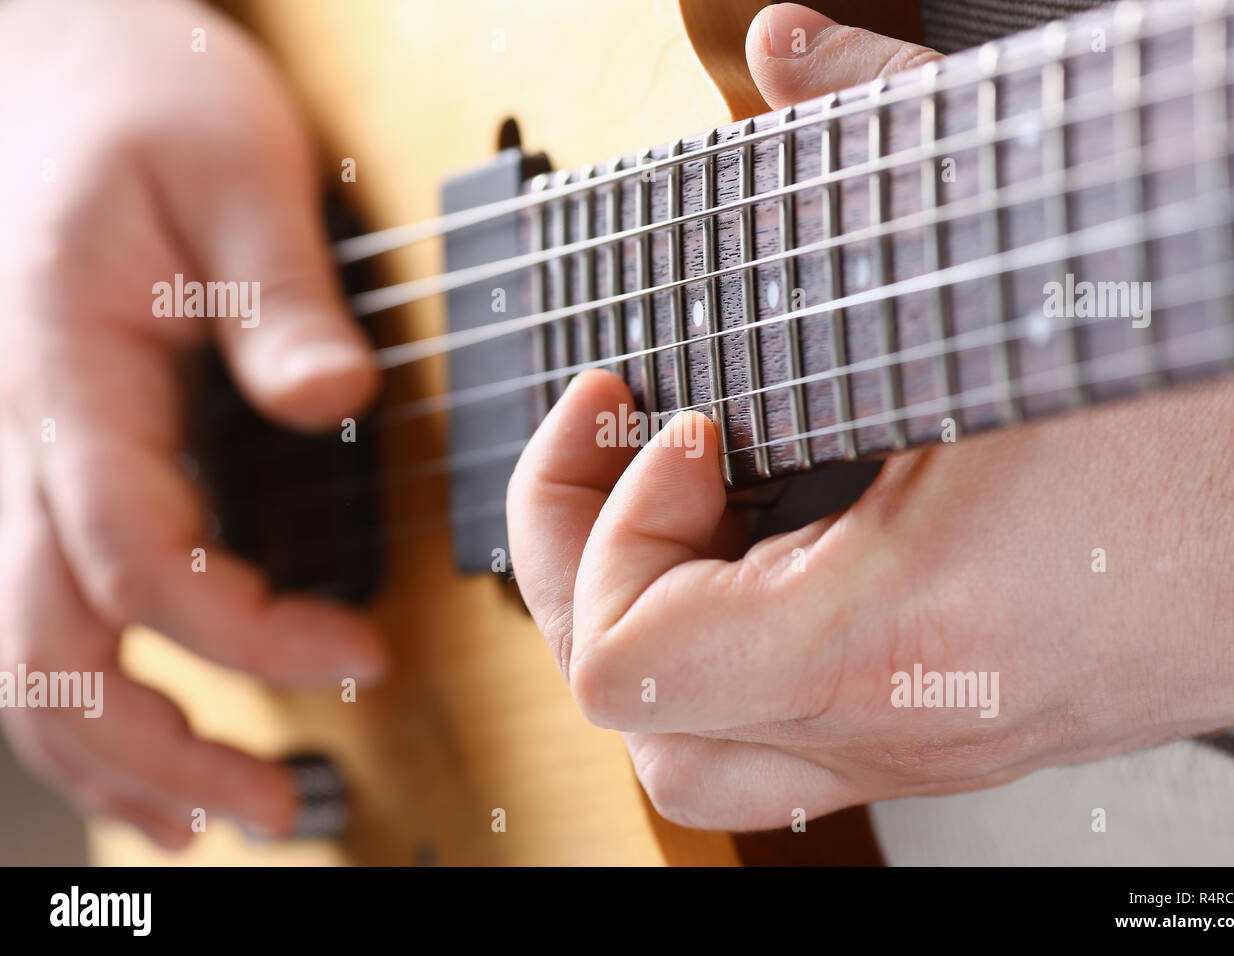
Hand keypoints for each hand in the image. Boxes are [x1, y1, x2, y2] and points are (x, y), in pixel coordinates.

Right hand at [0, 0, 385, 847]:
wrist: (49, 64)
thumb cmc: (143, 103)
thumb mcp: (232, 170)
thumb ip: (280, 299)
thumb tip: (333, 401)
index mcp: (68, 370)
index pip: (138, 553)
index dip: (248, 631)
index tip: (363, 657)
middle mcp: (13, 433)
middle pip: (46, 643)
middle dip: (156, 746)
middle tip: (273, 808)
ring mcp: (7, 453)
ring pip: (15, 646)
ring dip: (102, 750)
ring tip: (200, 818)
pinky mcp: (32, 456)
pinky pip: (29, 602)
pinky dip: (76, 691)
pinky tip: (138, 733)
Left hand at [506, 3, 1233, 829]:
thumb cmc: (1222, 436)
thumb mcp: (1036, 263)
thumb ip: (886, 134)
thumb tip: (787, 52)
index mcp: (888, 634)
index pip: (632, 661)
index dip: (611, 525)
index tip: (683, 419)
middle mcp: (891, 717)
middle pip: (637, 724)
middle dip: (584, 572)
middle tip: (626, 454)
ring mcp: (914, 742)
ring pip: (694, 766)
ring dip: (641, 634)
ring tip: (670, 513)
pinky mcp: (941, 731)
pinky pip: (774, 745)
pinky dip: (715, 659)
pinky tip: (748, 558)